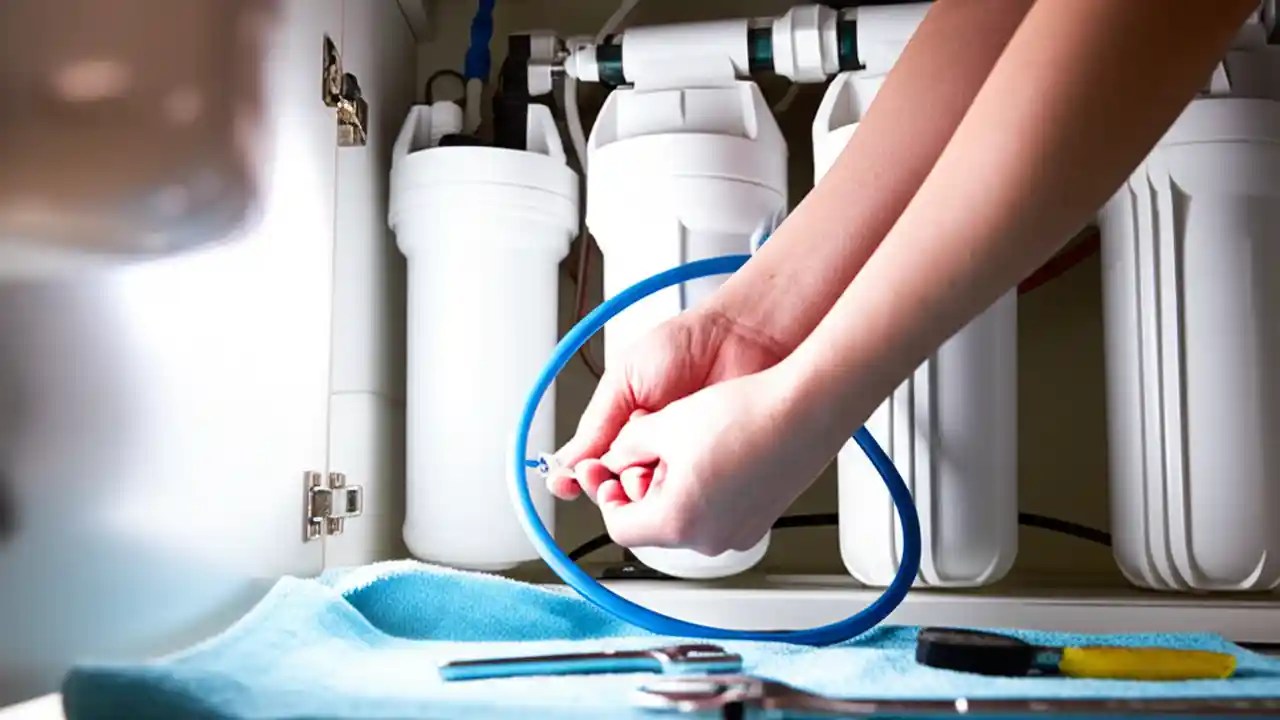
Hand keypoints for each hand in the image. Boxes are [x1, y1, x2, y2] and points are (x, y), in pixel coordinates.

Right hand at [548, 307, 785, 501]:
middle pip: (619, 488)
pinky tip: (677, 470)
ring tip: (649, 465)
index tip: (572, 482)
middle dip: (610, 484)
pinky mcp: (710, 468)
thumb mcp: (624, 379)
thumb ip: (596, 423)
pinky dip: (678, 486)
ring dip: (644, 487)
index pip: (595, 466)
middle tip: (612, 473)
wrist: (739, 339)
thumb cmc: (684, 346)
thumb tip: (566, 461)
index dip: (582, 477)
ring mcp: (682, 459)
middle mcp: (652, 447)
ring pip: (652, 495)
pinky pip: (688, 491)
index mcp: (624, 427)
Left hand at [591, 369, 832, 555]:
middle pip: (655, 525)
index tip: (607, 477)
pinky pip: (718, 512)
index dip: (608, 498)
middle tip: (642, 455)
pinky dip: (704, 490)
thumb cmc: (745, 416)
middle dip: (642, 490)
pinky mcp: (760, 519)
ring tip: (683, 447)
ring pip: (687, 518)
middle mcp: (711, 538)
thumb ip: (626, 447)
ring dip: (673, 488)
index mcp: (679, 522)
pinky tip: (712, 452)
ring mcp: (740, 532)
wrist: (805, 408)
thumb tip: (616, 456)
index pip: (621, 527)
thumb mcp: (664, 424)